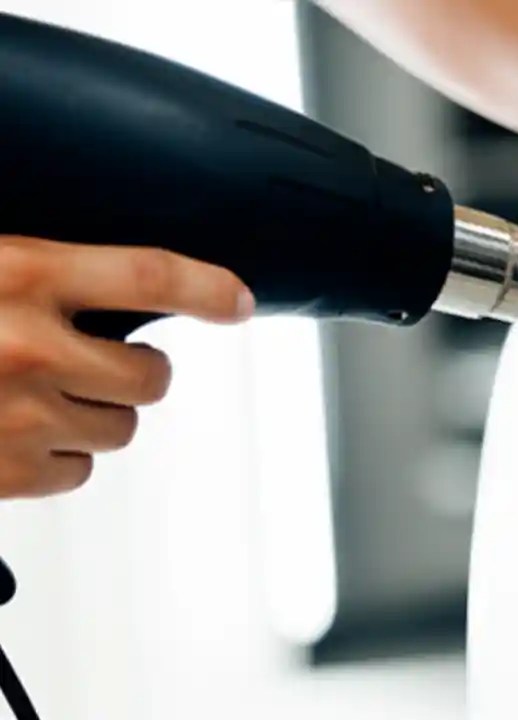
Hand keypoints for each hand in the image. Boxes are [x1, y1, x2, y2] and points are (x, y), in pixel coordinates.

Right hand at [0, 236, 253, 497]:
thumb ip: (46, 278)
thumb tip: (120, 290)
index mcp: (20, 274)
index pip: (147, 277)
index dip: (206, 290)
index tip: (239, 301)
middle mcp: (26, 346)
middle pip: (150, 375)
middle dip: (136, 372)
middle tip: (90, 361)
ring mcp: (19, 417)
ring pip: (120, 428)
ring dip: (93, 415)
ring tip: (31, 393)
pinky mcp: (8, 474)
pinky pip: (78, 470)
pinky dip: (55, 456)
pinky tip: (12, 429)